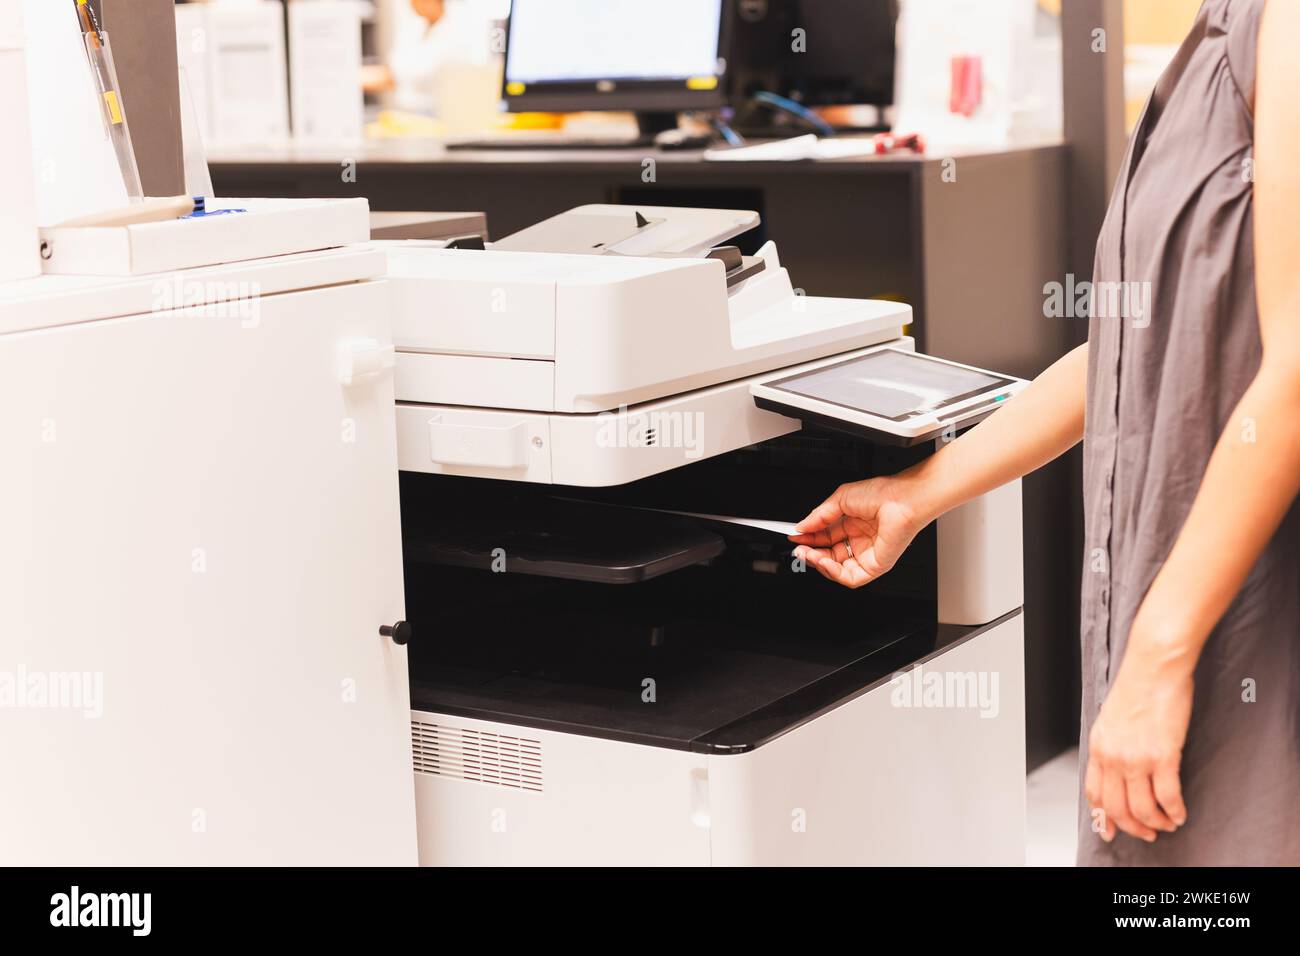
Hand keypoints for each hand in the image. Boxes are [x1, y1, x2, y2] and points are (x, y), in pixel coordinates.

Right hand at [788, 475, 929, 587]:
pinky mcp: (875, 566)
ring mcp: (867, 554)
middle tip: (799, 548)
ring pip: (836, 568)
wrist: (902, 500)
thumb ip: (819, 516)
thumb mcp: (840, 500)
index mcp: (853, 524)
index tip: (795, 536)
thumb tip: (801, 527)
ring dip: (819, 563)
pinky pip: (850, 577)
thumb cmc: (882, 494)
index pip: (824, 537)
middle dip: (810, 552)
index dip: (808, 538)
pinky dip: (833, 572)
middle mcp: (859, 540)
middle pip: (828, 554)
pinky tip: (824, 562)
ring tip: (808, 554)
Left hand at [1085, 641, 1193, 843]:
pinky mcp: (1162, 756)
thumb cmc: (1137, 687)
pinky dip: (1175, 811)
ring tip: (1168, 824)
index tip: (1111, 830)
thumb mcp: (1111, 719)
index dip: (1103, 817)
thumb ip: (1112, 745)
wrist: (1153, 667)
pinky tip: (1180, 813)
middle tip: (1147, 834)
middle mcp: (1113, 756)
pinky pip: (1167, 796)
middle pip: (1117, 808)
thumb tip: (1119, 767)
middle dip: (1133, 827)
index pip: (1094, 793)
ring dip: (1156, 823)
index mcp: (1098, 747)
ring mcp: (1136, 758)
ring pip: (1142, 808)